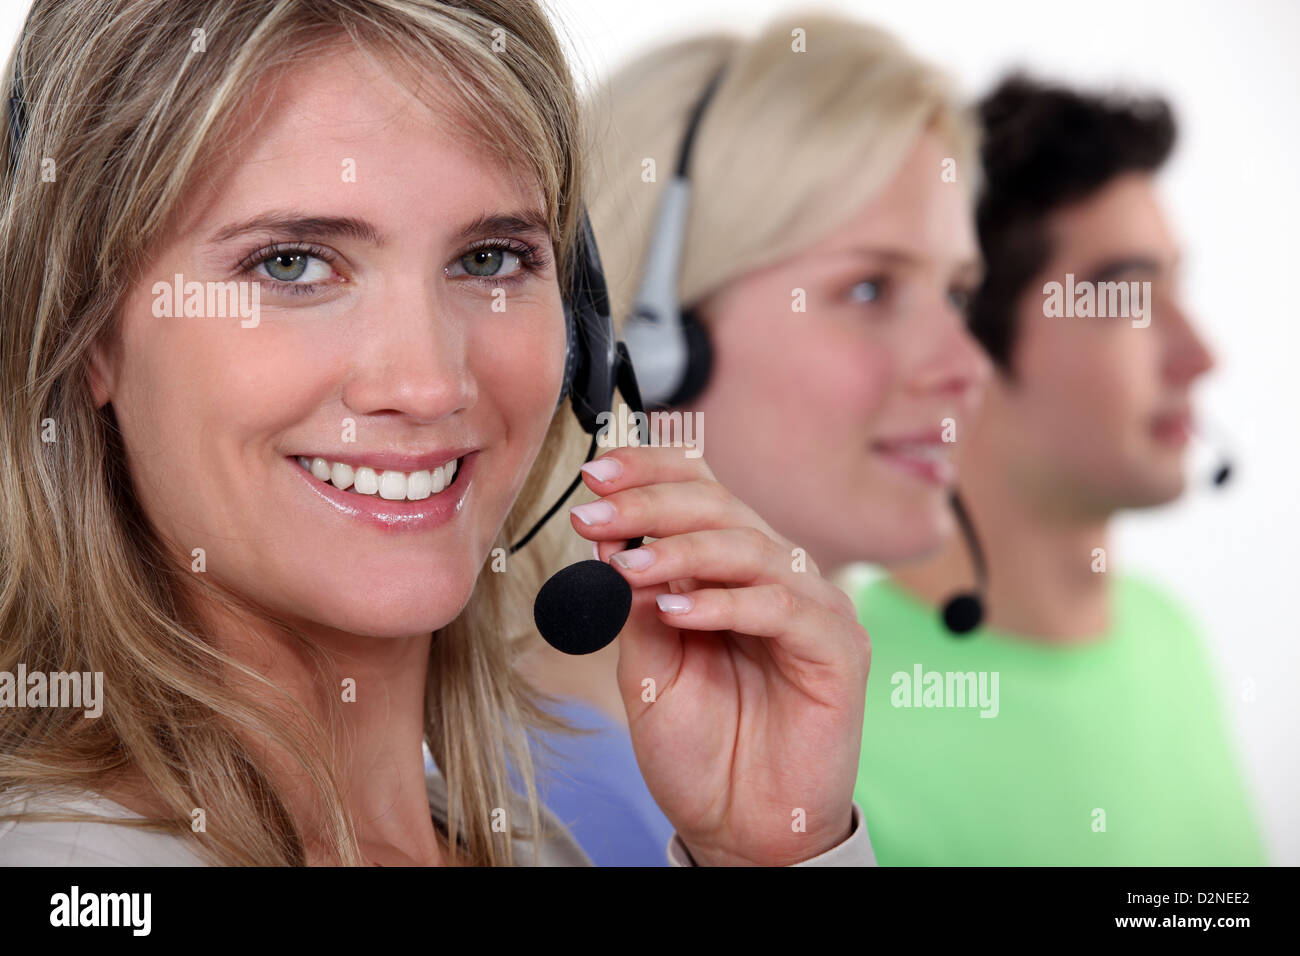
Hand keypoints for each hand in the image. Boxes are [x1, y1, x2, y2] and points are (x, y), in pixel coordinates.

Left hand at [568, 445, 869, 865]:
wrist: (738, 827)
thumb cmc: (698, 746)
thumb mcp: (647, 667)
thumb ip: (637, 602)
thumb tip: (609, 535)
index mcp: (730, 569)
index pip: (699, 491)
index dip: (649, 473)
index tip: (593, 476)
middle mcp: (775, 574)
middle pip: (720, 507)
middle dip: (650, 505)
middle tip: (595, 515)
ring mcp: (811, 607)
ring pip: (749, 547)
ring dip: (680, 551)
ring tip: (627, 569)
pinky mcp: (836, 648)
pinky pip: (781, 607)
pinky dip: (725, 604)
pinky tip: (677, 611)